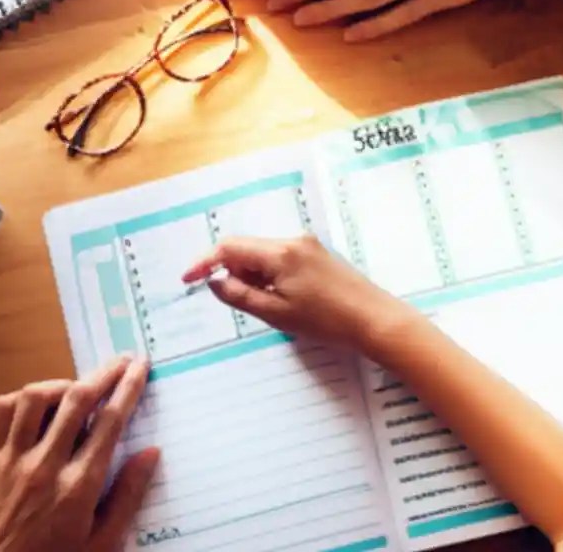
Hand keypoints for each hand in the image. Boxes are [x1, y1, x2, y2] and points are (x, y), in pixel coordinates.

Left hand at [0, 357, 159, 551]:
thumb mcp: (102, 543)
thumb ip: (128, 496)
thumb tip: (151, 452)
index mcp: (78, 487)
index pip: (109, 422)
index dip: (129, 388)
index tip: (141, 368)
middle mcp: (44, 466)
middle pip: (77, 399)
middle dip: (104, 373)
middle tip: (122, 360)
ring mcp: (11, 460)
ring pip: (36, 397)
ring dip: (63, 382)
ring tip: (80, 386)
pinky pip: (1, 411)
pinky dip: (22, 397)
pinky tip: (39, 403)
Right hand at [183, 236, 414, 349]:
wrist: (374, 320)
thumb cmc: (327, 321)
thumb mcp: (277, 313)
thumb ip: (240, 296)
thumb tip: (215, 282)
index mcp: (280, 253)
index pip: (230, 248)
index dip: (205, 262)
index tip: (188, 279)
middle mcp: (293, 241)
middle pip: (246, 249)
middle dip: (232, 273)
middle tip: (237, 302)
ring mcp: (307, 245)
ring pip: (263, 255)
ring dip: (252, 276)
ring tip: (268, 306)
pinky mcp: (317, 255)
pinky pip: (280, 259)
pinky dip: (270, 276)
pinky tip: (282, 299)